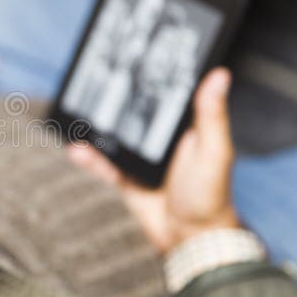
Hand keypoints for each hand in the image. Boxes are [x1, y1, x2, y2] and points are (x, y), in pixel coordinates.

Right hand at [68, 68, 239, 253]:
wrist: (191, 238)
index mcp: (183, 129)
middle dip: (116, 100)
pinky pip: (103, 165)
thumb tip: (220, 74)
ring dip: (96, 127)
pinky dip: (89, 157)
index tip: (135, 57)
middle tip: (97, 79)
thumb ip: (211, 114)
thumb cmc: (211, 195)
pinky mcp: (126, 179)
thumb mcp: (213, 150)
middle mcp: (160, 142)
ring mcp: (141, 160)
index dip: (152, 78)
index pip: (165, 97)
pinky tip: (76, 148)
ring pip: (114, 137)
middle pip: (134, 115)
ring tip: (79, 112)